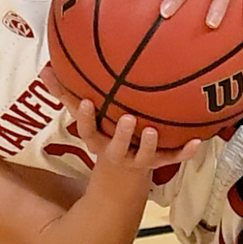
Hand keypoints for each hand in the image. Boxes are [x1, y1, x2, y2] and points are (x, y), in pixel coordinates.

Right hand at [68, 93, 201, 172]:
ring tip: (154, 131)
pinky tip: (198, 141)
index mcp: (97, 138)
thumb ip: (66, 93)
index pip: (86, 129)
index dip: (86, 118)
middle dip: (120, 134)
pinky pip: (172, 158)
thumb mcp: (85, 116)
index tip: (87, 102)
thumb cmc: (102, 132)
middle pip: (115, 146)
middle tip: (126, 118)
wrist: (121, 175)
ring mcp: (137, 159)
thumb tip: (44, 69)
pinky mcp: (157, 163)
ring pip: (143, 155)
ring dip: (149, 145)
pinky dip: (184, 152)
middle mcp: (115, 150)